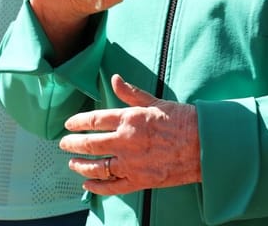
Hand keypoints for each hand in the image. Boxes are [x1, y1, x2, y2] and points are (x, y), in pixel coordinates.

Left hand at [59, 74, 200, 194]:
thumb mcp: (154, 101)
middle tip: (63, 143)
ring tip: (72, 163)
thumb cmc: (181, 120)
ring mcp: (132, 164)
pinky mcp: (140, 180)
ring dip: (81, 166)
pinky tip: (87, 186)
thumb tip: (114, 79)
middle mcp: (126, 141)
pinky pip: (112, 187)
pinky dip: (97, 188)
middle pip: (90, 144)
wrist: (203, 144)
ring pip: (97, 167)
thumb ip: (130, 93)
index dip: (78, 122)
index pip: (94, 120)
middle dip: (72, 144)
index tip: (68, 124)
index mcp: (129, 119)